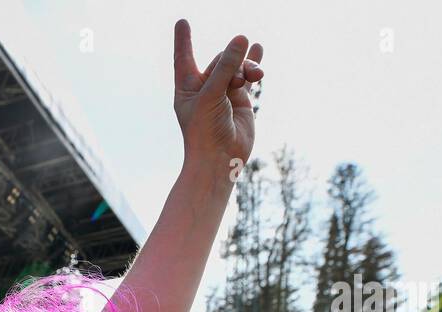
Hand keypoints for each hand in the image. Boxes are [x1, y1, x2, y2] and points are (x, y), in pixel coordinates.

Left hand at [173, 19, 262, 166]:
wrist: (220, 159)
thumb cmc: (205, 130)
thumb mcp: (212, 94)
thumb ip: (226, 66)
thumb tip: (241, 38)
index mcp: (187, 87)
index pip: (184, 58)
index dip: (183, 40)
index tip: (182, 22)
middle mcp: (204, 88)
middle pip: (220, 61)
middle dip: (233, 63)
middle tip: (241, 76)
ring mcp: (224, 93)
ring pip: (236, 68)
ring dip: (247, 66)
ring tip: (256, 74)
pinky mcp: (240, 101)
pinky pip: (248, 77)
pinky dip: (254, 66)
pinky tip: (260, 50)